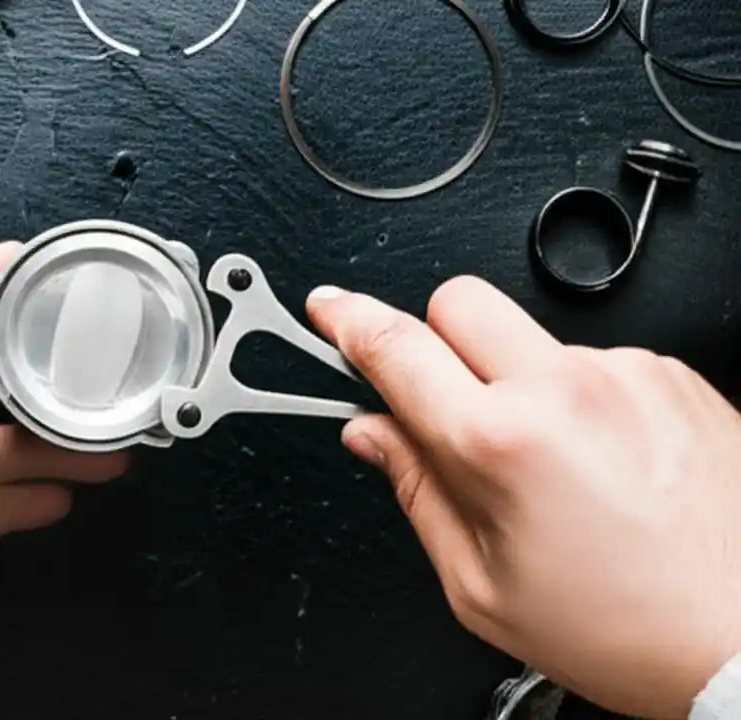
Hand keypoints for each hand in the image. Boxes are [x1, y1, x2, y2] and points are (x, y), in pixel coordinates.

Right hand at [306, 277, 740, 718]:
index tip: (331, 311)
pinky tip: (600, 462)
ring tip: (551, 466)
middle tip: (444, 403)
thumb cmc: (627, 630)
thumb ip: (415, 491)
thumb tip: (374, 434)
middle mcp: (566, 389)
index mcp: (502, 444)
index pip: (397, 348)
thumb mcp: (481, 585)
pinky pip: (594, 360)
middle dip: (432, 338)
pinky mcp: (673, 377)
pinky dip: (579, 396)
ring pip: (529, 337)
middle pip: (459, 301)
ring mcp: (627, 375)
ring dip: (515, 380)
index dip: (348, 321)